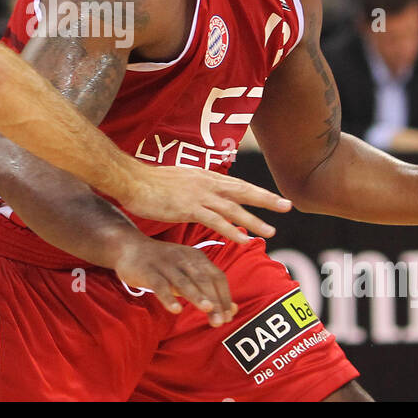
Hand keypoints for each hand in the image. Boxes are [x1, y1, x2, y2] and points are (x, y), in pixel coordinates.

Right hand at [113, 236, 238, 325]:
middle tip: (220, 321)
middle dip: (214, 300)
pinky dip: (168, 297)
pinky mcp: (148, 270)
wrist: (129, 247)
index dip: (224, 297)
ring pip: (183, 281)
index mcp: (197, 258)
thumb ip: (209, 290)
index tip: (228, 316)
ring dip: (196, 296)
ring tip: (207, 309)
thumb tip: (233, 311)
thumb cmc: (165, 266)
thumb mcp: (188, 274)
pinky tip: (176, 310)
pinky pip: (159, 285)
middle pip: (203, 280)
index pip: (216, 277)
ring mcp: (165, 264)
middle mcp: (184, 258)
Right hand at [118, 163, 290, 245]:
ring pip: (233, 209)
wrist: (131, 180)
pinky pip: (215, 222)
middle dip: (266, 199)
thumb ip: (195, 186)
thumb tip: (204, 190)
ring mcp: (199, 195)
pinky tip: (243, 241)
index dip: (256, 191)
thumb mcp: (179, 179)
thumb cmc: (150, 182)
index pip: (236, 184)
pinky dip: (231, 231)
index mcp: (204, 175)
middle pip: (242, 191)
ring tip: (270, 231)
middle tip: (287, 206)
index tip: (274, 197)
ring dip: (254, 221)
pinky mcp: (189, 208)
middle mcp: (206, 182)